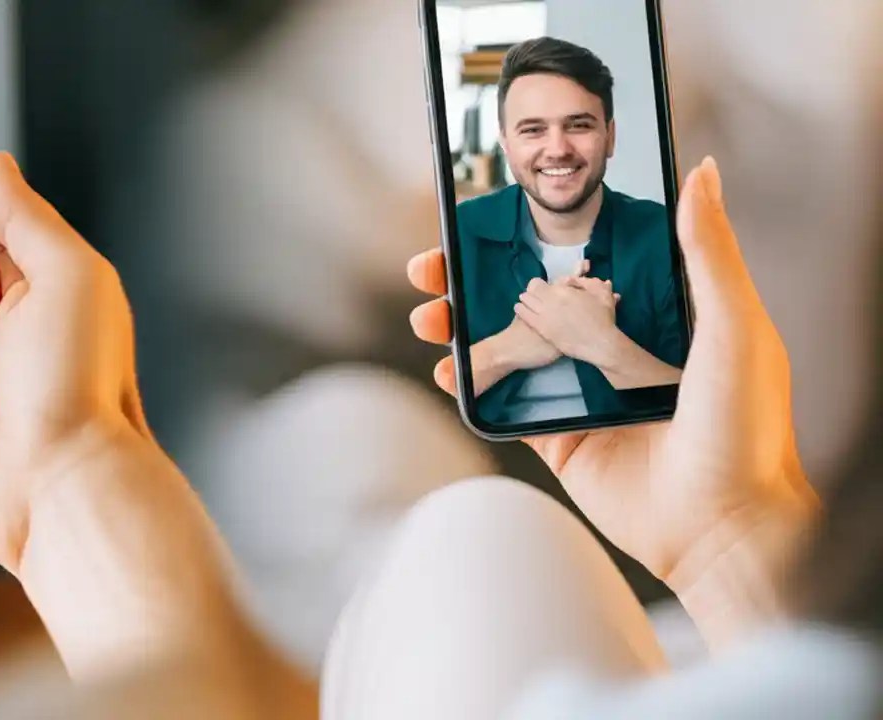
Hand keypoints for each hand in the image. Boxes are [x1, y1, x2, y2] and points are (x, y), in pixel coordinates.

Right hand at [407, 158, 819, 648]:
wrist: (722, 527)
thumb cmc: (746, 430)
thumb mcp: (734, 326)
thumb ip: (708, 251)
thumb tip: (701, 173)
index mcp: (656, 312)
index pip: (582, 257)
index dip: (533, 234)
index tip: (490, 212)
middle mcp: (613, 346)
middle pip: (529, 297)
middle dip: (474, 277)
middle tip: (435, 262)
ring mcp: (582, 391)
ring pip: (508, 345)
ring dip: (461, 325)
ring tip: (430, 313)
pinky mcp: (560, 438)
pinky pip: (504, 404)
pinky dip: (470, 383)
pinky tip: (446, 367)